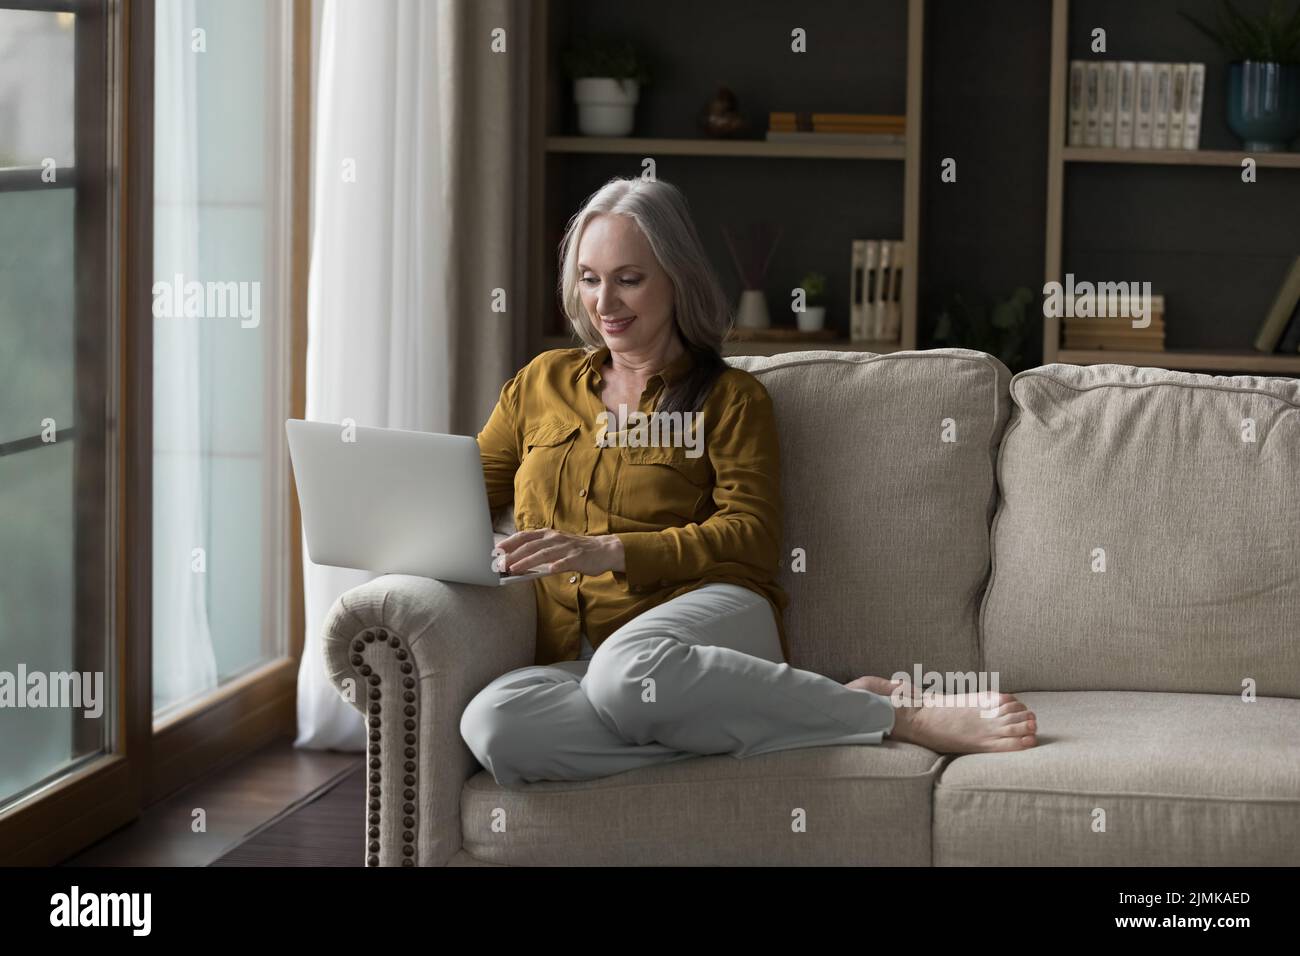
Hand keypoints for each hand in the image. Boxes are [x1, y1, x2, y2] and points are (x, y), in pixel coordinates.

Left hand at [494, 529, 624, 576]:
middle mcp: (555, 539)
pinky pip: (565, 562)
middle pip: (530, 546)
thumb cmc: (576, 550)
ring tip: (515, 569)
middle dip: (513, 555)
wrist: (603, 550)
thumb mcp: (556, 546)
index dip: (510, 542)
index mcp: (548, 535)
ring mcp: (566, 547)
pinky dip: (556, 565)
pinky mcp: (577, 557)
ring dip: (527, 561)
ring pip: (543, 554)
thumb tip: (518, 561)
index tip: (496, 550)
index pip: (524, 537)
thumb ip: (540, 551)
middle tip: (501, 564)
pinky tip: (548, 571)